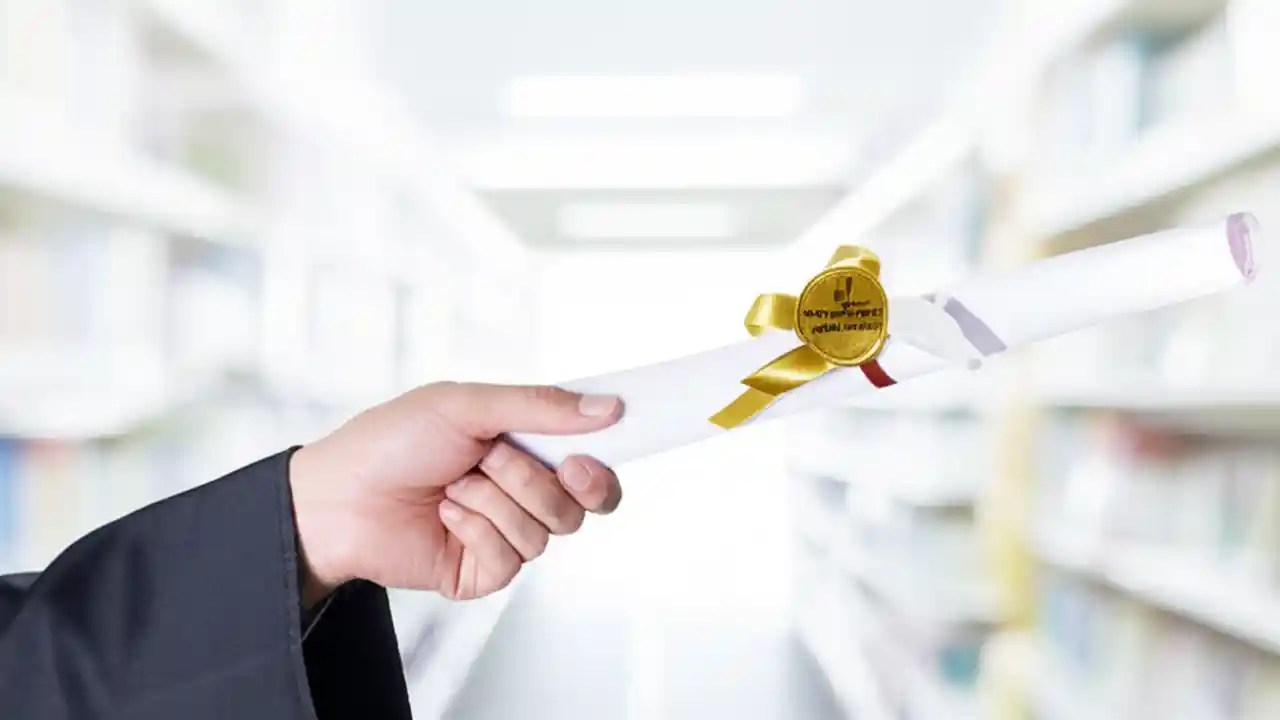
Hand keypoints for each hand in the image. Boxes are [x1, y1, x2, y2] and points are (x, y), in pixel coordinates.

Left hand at [288, 382, 623, 605]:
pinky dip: (475, 529)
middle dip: (543, 482)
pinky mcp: (482, 572)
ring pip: (546, 530)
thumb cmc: (392, 440)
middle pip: (581, 505)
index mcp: (526, 449)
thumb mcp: (467, 405)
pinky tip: (444, 515)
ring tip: (453, 483)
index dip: (602, 466)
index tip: (589, 456)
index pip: (592, 465)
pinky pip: (510, 558)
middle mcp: (521, 493)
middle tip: (506, 462)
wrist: (335, 495)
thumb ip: (540, 406)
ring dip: (495, 499)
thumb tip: (608, 409)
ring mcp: (503, 534)